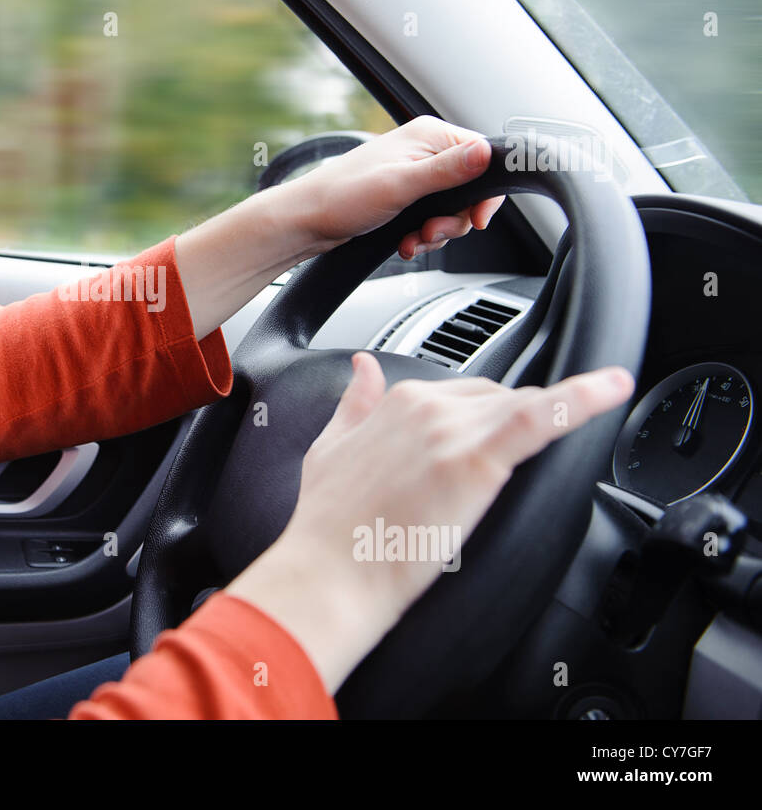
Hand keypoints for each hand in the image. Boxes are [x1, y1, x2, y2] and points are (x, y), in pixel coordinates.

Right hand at [227, 352, 634, 692]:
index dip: (488, 417)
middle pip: (499, 398)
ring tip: (604, 400)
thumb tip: (362, 367)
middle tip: (531, 459)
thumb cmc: (329, 525)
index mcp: (397, 402)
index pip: (465, 392)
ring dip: (560, 408)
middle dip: (516, 422)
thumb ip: (353, 403)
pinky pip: (541, 417)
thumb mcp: (331, 448)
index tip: (505, 436)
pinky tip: (613, 386)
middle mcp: (426, 405)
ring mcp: (454, 430)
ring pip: (525, 405)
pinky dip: (582, 398)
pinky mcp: (478, 461)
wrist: (331, 573)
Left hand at [279, 116, 503, 259]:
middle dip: (454, 220)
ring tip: (412, 239)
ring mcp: (415, 174)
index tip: (477, 219)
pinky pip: (431, 219)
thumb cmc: (342, 196)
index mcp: (430, 136)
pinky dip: (422, 236)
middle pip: (470, 190)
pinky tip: (405, 242)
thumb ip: (446, 170)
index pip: (484, 157)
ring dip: (436, 233)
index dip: (485, 193)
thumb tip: (486, 152)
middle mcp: (425, 151)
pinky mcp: (404, 196)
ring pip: (451, 210)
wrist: (306, 220)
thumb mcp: (401, 184)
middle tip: (431, 231)